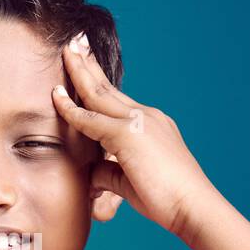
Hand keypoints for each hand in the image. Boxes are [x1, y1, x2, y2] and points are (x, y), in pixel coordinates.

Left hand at [51, 33, 211, 239]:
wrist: (194, 207)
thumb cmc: (168, 201)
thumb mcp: (132, 181)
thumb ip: (109, 172)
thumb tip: (90, 173)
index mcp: (151, 124)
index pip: (118, 99)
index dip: (99, 81)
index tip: (87, 65)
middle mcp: (146, 116)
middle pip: (107, 86)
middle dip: (88, 64)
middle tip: (74, 42)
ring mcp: (138, 122)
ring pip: (99, 93)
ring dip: (79, 71)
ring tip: (66, 50)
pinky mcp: (128, 135)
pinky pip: (91, 120)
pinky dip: (71, 109)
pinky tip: (56, 96)